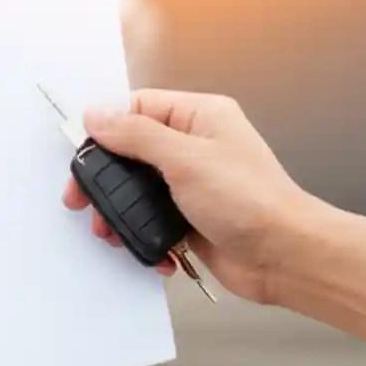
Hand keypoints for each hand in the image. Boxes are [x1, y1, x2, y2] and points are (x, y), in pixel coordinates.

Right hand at [62, 89, 316, 303]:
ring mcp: (190, 183)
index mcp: (199, 116)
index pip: (137, 108)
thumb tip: (96, 115)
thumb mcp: (185, 159)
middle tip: (80, 199)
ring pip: (135, 189)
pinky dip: (141, 235)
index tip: (82, 155)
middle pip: (129, 151)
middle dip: (104, 179)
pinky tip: (146, 247)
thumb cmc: (250, 201)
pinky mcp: (188, 217)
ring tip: (109, 231)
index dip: (105, 128)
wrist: (285, 257)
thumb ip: (135, 135)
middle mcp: (194, 145)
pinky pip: (149, 219)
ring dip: (118, 212)